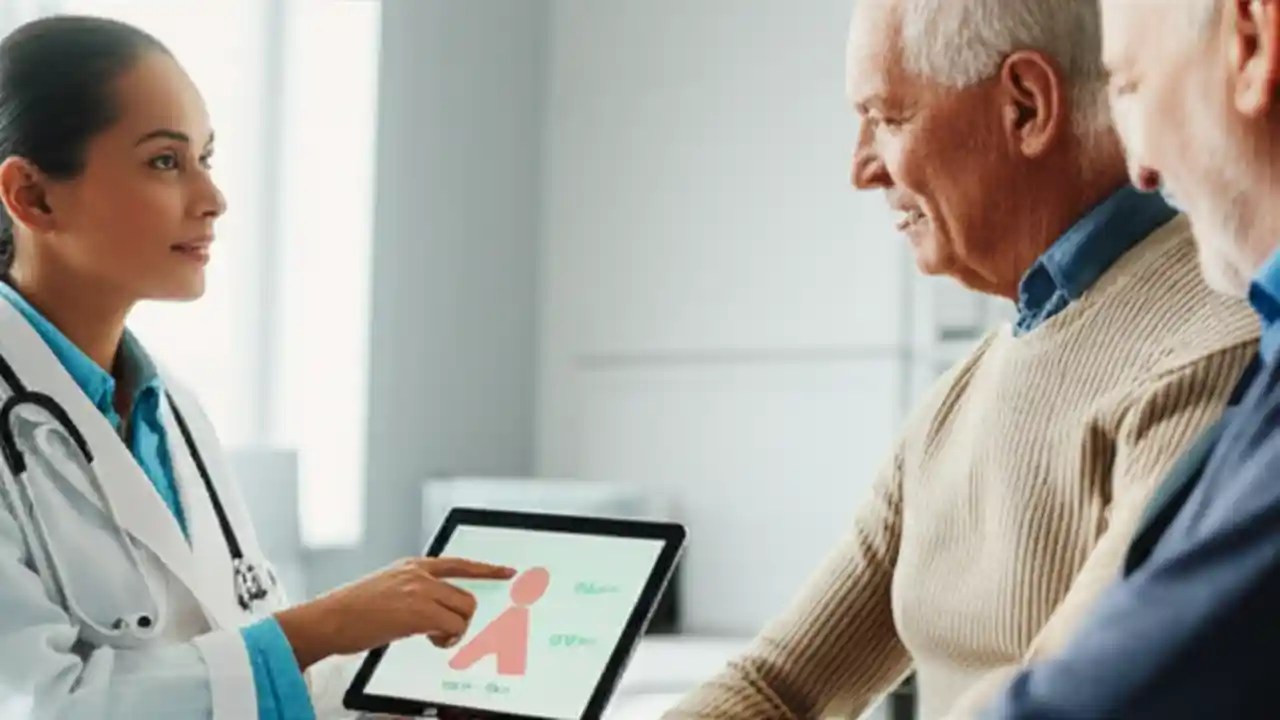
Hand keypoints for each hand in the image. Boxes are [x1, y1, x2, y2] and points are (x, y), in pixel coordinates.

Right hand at [275, 557, 515, 669]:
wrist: (327, 620)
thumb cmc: (350, 612)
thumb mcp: (386, 590)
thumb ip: (412, 590)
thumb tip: (436, 609)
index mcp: (413, 566)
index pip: (459, 563)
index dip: (487, 569)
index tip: (507, 571)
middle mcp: (419, 574)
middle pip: (467, 597)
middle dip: (461, 619)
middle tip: (442, 634)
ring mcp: (420, 590)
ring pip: (464, 612)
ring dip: (453, 631)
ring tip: (431, 638)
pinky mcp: (418, 611)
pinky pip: (452, 628)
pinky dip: (445, 640)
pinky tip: (426, 641)